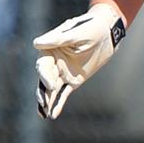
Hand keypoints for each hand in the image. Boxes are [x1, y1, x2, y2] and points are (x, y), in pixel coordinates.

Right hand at [32, 2, 125, 119]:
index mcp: (50, 48)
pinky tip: (53, 114)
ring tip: (44, 113)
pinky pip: (64, 93)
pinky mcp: (73, 80)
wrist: (107, 32)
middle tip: (45, 101)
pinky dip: (58, 103)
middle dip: (44, 90)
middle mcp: (54, 61)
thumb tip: (36, 44)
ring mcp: (63, 71)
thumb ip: (58, 39)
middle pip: (44, 78)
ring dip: (47, 101)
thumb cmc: (91, 27)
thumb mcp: (77, 33)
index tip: (51, 85)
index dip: (44, 75)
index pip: (43, 64)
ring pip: (51, 89)